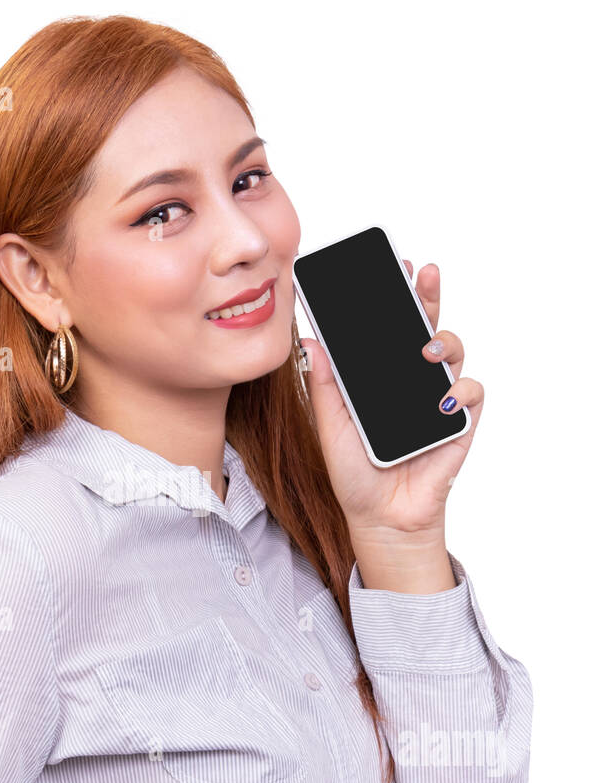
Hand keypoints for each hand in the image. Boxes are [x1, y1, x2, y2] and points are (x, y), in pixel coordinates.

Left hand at [300, 260, 483, 545]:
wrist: (380, 518)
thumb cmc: (355, 473)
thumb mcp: (331, 426)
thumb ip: (327, 385)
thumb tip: (312, 340)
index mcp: (380, 374)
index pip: (388, 326)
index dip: (392, 295)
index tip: (389, 265)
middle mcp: (411, 378)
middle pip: (423, 325)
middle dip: (426, 295)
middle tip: (421, 273)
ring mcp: (437, 397)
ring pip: (450, 351)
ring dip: (442, 341)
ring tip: (424, 349)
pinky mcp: (459, 422)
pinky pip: (470, 393)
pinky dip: (461, 391)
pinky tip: (443, 398)